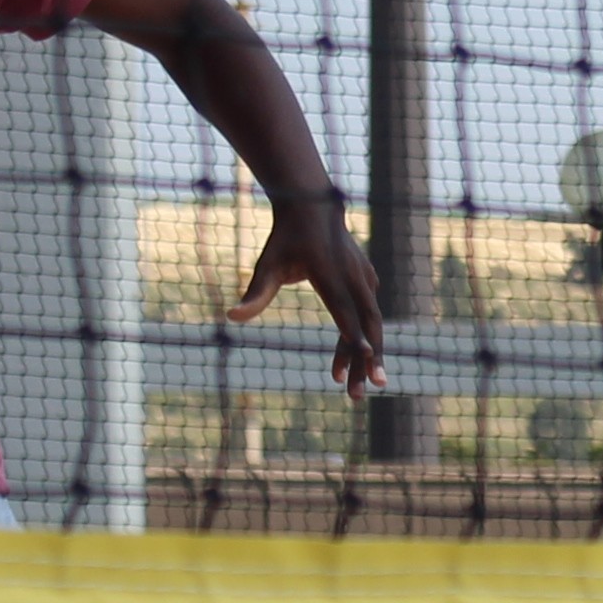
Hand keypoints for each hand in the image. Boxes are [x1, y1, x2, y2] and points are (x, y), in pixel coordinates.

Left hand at [227, 203, 388, 398]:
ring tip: (351, 391)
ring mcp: (364, 279)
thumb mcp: (267, 264)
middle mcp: (353, 276)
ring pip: (370, 324)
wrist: (314, 208)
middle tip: (359, 394)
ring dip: (363, 358)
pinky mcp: (368, 283)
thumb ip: (255, 294)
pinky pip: (367, 316)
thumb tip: (231, 316)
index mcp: (329, 272)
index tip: (364, 356)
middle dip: (366, 360)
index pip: (344, 308)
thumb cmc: (286, 238)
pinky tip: (346, 362)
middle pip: (366, 324)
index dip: (354, 333)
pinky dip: (359, 340)